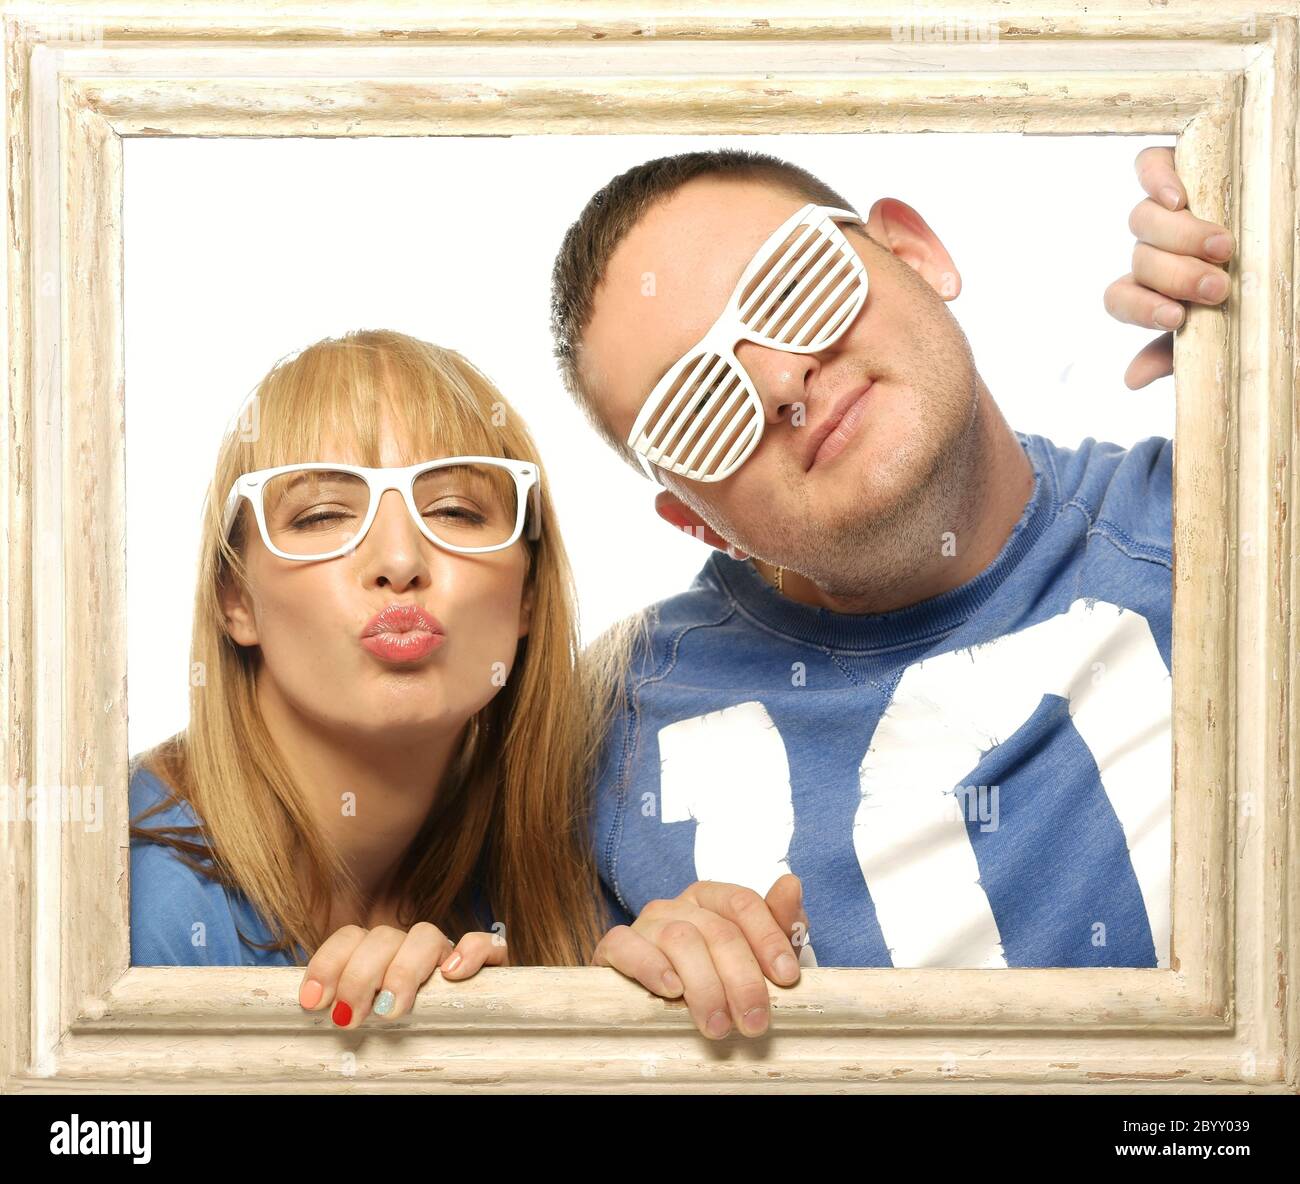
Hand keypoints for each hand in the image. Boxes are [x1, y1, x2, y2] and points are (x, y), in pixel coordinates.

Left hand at [298, 922, 507, 1028]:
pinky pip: (486, 943)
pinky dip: (471, 951)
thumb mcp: (365, 1024)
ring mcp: (449, 956)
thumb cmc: (403, 1041)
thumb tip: (310, 1015)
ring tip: (392, 1010)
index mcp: (377, 957)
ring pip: (426, 935)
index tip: (314, 1002)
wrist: (465, 1053)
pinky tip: (453, 974)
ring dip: (404, 970)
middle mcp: (410, 950)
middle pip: (381, 937)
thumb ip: (343, 1012)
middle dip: (359, 977)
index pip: (349, 937)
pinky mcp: (489, 967)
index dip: (327, 964)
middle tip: (351, 1018)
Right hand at [591, 873, 807, 1039]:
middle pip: (717, 930)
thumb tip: (791, 884)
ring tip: (718, 1025)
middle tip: (754, 1021)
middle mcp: (679, 906)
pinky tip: (671, 991)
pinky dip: (651, 967)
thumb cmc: (712, 978)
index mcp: (712, 899)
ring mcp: (646, 924)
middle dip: (742, 978)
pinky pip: (627, 945)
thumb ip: (778, 924)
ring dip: (704, 986)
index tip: (787, 978)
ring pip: (680, 939)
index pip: (743, 903)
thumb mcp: (753, 956)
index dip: (768, 938)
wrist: (651, 1002)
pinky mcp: (615, 947)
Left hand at [1103, 144, 1234, 388]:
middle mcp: (1154, 251)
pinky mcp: (1185, 170)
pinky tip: (1179, 198)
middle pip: (1139, 259)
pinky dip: (1157, 178)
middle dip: (1175, 277)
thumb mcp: (1221, 329)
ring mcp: (1168, 211)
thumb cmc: (1254, 298)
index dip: (1140, 309)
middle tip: (1216, 287)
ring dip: (1178, 238)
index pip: (1120, 298)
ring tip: (1221, 248)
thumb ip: (1176, 352)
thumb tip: (1132, 378)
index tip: (1176, 318)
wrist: (1289, 261)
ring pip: (1142, 220)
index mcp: (1153, 289)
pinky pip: (1149, 165)